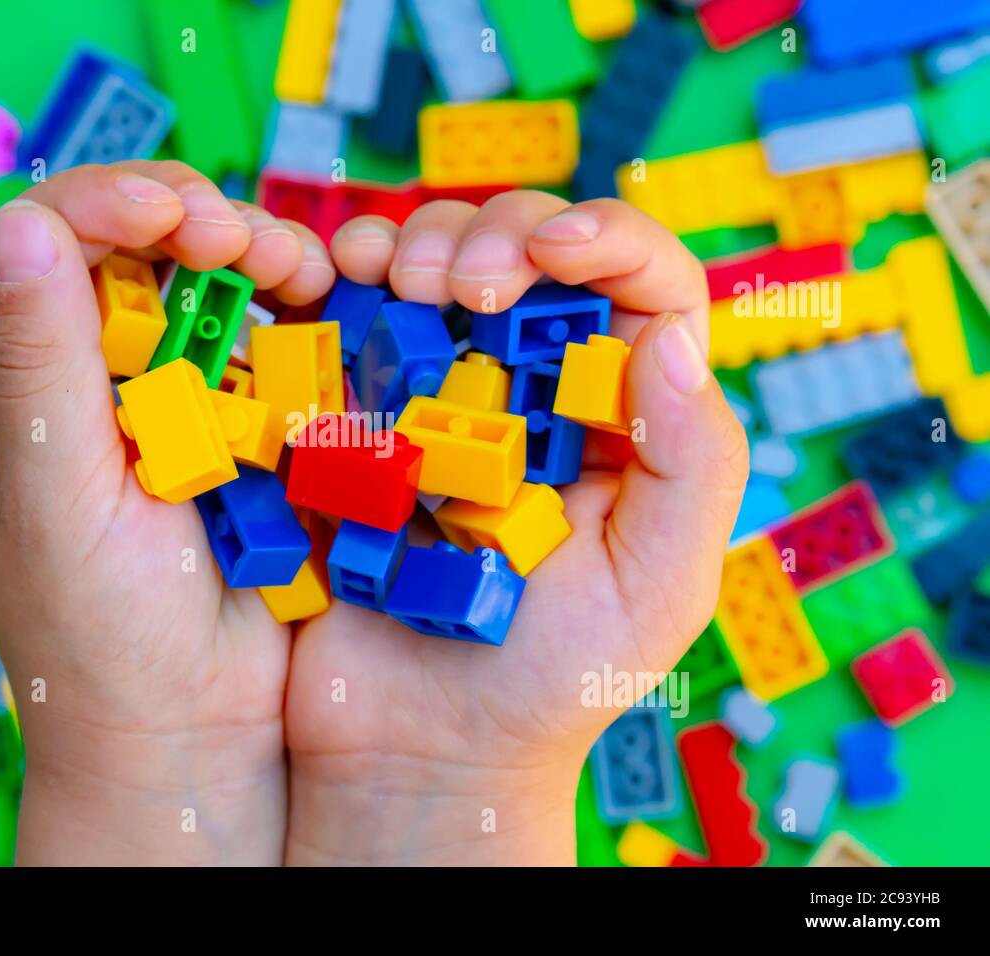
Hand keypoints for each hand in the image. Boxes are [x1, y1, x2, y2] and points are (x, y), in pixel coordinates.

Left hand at [0, 161, 334, 864]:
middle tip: (241, 240)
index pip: (22, 248)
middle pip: (113, 247)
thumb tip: (31, 226)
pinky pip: (252, 341)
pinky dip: (285, 311)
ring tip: (295, 270)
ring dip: (246, 254)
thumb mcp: (56, 497)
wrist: (191, 731)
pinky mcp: (228, 428)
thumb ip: (44, 363)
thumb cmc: (100, 638)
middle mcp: (75, 387)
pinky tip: (315, 306)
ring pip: (190, 284)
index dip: (94, 204)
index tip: (172, 212)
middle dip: (181, 218)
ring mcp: (156, 404)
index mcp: (3, 400)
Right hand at [284, 193, 748, 864]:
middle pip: (535, 249)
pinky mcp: (362, 410)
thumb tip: (669, 338)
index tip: (553, 250)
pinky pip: (356, 314)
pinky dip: (345, 274)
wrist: (420, 741)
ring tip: (397, 283)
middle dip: (497, 235)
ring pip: (442, 261)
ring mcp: (442, 392)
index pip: (644, 285)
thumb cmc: (550, 677)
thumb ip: (690, 464)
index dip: (608, 238)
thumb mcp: (656, 587)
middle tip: (458, 286)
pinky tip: (340, 277)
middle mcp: (536, 387)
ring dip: (420, 242)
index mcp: (622, 417)